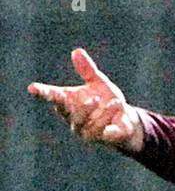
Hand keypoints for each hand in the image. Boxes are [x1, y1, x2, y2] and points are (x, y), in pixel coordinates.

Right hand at [28, 48, 144, 152]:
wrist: (125, 119)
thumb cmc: (106, 100)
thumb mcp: (98, 82)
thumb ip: (87, 70)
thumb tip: (77, 51)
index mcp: (68, 102)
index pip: (51, 96)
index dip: (41, 92)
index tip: (32, 88)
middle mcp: (72, 118)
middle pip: (66, 113)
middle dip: (80, 107)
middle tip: (94, 98)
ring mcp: (85, 131)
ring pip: (87, 124)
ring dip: (101, 114)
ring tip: (115, 101)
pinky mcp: (101, 139)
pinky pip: (103, 133)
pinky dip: (111, 122)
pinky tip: (119, 109)